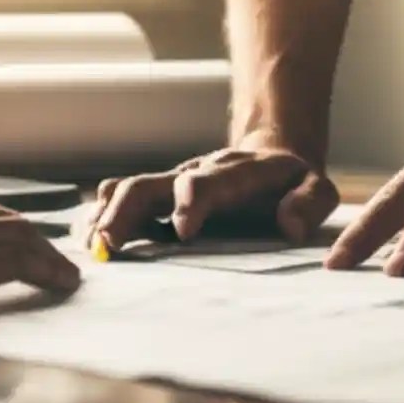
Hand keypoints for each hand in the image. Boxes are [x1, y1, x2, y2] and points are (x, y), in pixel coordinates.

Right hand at [87, 131, 338, 248]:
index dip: (190, 202)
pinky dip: (100, 217)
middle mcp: (192, 174)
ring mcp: (170, 184)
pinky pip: (120, 200)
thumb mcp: (317, 188)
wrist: (271, 154)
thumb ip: (309, 203)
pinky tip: (85, 242)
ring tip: (89, 248)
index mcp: (231, 174)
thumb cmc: (293, 182)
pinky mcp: (158, 197)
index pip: (204, 182)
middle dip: (125, 212)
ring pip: (126, 191)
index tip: (183, 232)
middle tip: (109, 245)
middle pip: (147, 184)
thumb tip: (289, 226)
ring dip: (104, 217)